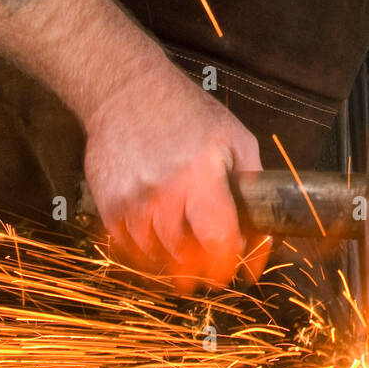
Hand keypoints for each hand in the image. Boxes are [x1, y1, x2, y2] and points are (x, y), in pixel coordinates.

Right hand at [83, 59, 268, 291]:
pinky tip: (158, 248)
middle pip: (184, 254)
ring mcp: (132, 199)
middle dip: (202, 271)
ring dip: (173, 265)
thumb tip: (260, 226)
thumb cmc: (188, 113)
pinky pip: (127, 246)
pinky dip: (145, 254)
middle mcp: (164, 190)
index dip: (228, 262)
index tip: (236, 270)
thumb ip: (251, 181)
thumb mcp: (235, 137)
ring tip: (185, 263)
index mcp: (202, 173)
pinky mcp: (108, 203)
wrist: (127, 93)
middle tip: (211, 275)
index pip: (217, 237)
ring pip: (154, 255)